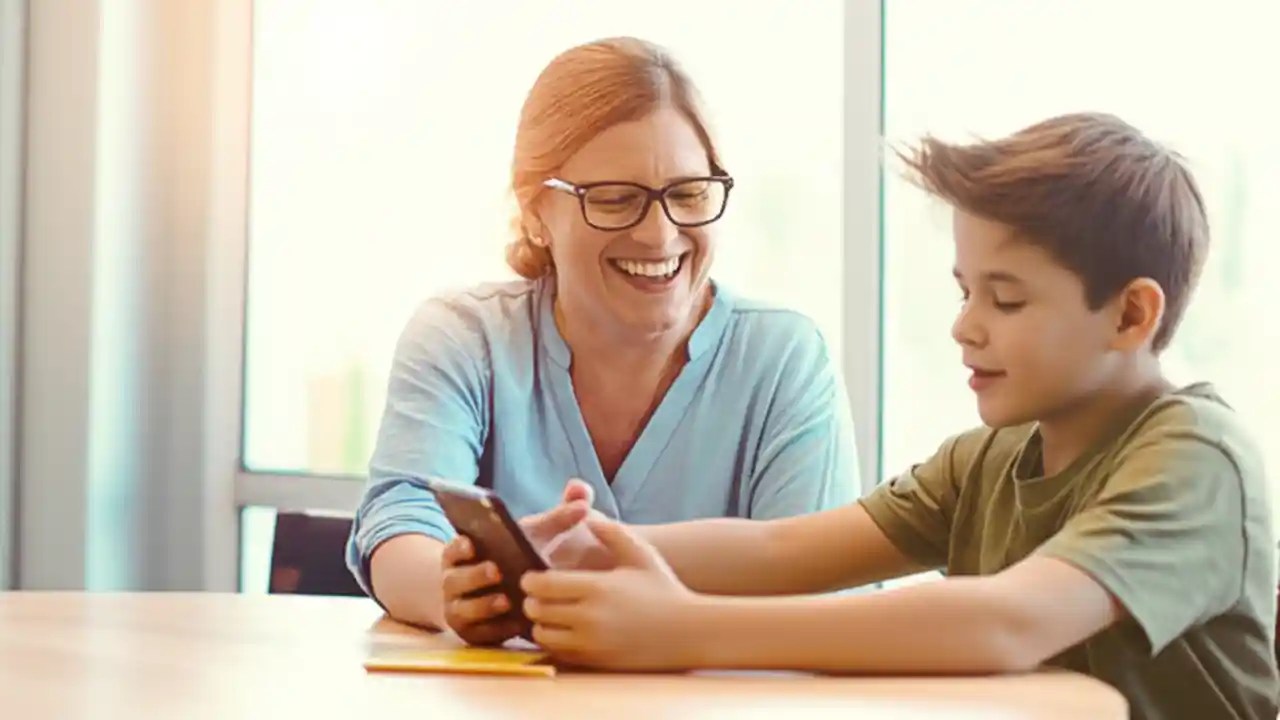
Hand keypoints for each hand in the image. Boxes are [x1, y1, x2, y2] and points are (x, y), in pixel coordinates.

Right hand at [440, 478, 605, 645]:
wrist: (499, 595)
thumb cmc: (517, 557)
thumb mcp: (533, 536)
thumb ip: (557, 517)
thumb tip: (583, 493)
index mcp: (462, 554)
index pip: (453, 549)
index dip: (458, 547)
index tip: (471, 543)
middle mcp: (455, 582)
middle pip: (456, 580)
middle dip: (474, 575)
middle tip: (496, 570)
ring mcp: (461, 610)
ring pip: (464, 610)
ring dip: (483, 605)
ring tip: (505, 600)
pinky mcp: (473, 634)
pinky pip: (480, 634)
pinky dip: (496, 629)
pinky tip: (515, 624)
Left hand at [521, 518, 701, 670]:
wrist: (688, 632)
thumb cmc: (664, 589)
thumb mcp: (641, 554)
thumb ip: (612, 532)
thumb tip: (586, 519)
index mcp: (597, 588)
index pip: (543, 585)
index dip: (531, 580)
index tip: (532, 576)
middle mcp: (589, 618)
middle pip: (537, 610)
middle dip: (531, 601)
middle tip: (536, 594)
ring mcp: (591, 643)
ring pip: (542, 634)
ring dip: (539, 623)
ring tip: (548, 613)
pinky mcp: (595, 661)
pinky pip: (558, 652)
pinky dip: (553, 642)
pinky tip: (562, 631)